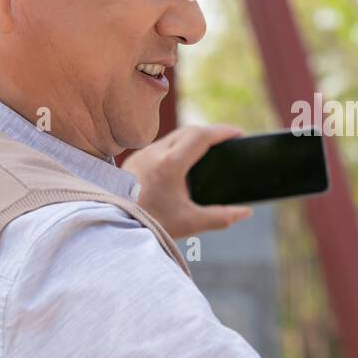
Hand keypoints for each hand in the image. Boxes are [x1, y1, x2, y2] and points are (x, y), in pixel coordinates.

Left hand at [121, 124, 252, 238]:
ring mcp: (142, 154)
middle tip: (228, 140)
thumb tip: (245, 212)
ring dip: (193, 137)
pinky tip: (185, 159)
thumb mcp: (189, 223)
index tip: (238, 134)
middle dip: (211, 132)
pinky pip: (160, 145)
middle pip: (189, 131)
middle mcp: (154, 153)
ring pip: (173, 136)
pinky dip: (178, 146)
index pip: (201, 136)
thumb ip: (221, 217)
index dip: (223, 132)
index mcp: (170, 165)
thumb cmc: (150, 225)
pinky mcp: (133, 159)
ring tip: (210, 148)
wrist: (112, 227)